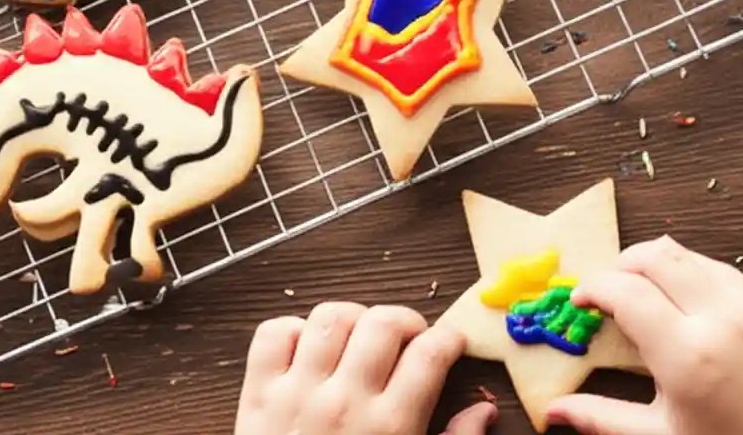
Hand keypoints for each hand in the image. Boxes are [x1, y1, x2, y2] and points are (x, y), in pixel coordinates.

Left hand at [235, 302, 496, 434]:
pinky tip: (311, 352)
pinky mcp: (258, 395)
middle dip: (405, 321)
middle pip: (384, 323)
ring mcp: (297, 394)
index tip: (450, 345)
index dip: (450, 339)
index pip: (431, 354)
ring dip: (353, 319)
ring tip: (360, 340)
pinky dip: (293, 330)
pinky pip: (274, 333)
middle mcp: (345, 403)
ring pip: (331, 317)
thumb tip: (484, 412)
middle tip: (408, 340)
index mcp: (391, 427)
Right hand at [546, 236, 742, 434]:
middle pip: (654, 255)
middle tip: (608, 292)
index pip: (625, 291)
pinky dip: (690, 274)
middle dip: (621, 264)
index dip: (593, 287)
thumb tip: (552, 411)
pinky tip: (682, 302)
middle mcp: (720, 318)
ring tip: (642, 294)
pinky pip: (719, 267)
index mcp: (687, 355)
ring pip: (686, 253)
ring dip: (655, 264)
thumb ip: (602, 419)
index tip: (581, 301)